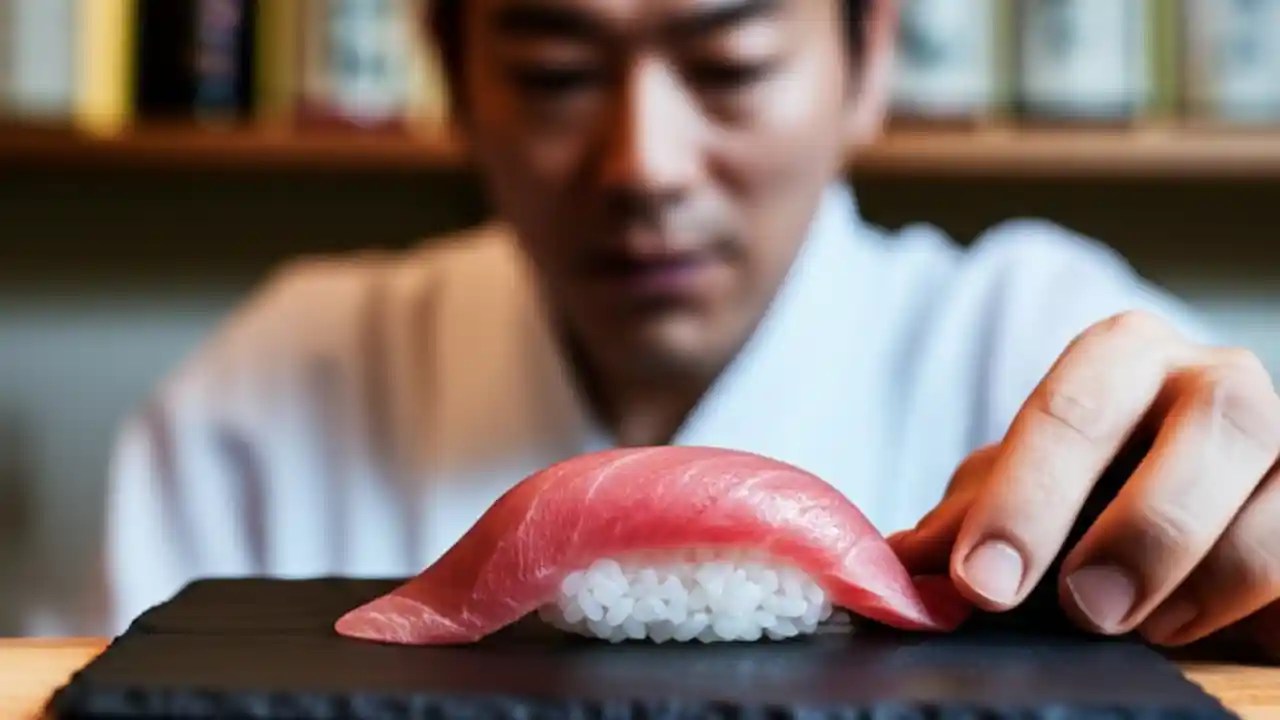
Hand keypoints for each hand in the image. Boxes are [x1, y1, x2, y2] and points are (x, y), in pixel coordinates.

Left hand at [890, 311, 1279, 651]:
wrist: (1186, 508)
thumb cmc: (1090, 493)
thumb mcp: (1023, 495)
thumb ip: (968, 521)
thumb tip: (892, 566)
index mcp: (1124, 358)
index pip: (1075, 407)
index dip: (1026, 495)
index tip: (983, 581)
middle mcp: (1219, 382)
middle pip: (1212, 422)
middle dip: (1141, 527)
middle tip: (1083, 608)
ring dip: (1209, 574)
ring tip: (1146, 629)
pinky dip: (1254, 608)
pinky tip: (1203, 632)